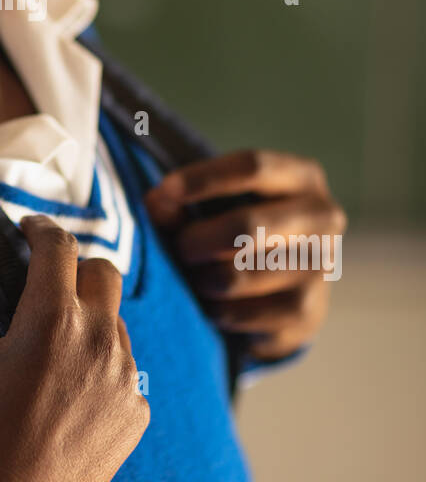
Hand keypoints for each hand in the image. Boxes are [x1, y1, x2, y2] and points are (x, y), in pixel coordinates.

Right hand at [0, 214, 149, 481]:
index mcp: (53, 319)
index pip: (59, 246)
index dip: (41, 229)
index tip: (28, 231)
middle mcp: (100, 341)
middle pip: (104, 272)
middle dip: (74, 268)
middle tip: (44, 286)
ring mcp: (125, 380)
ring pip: (117, 323)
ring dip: (89, 319)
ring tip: (52, 350)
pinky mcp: (136, 415)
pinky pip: (124, 371)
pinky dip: (99, 368)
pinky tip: (66, 395)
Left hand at [143, 149, 346, 362]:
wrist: (286, 284)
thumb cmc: (242, 227)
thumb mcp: (217, 203)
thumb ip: (182, 200)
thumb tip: (157, 204)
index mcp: (302, 176)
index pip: (252, 166)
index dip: (202, 178)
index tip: (163, 192)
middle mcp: (323, 217)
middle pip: (245, 227)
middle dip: (196, 241)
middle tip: (177, 250)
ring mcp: (321, 267)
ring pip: (237, 276)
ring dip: (201, 280)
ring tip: (194, 277)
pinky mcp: (308, 312)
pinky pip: (239, 314)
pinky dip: (214, 310)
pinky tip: (212, 303)